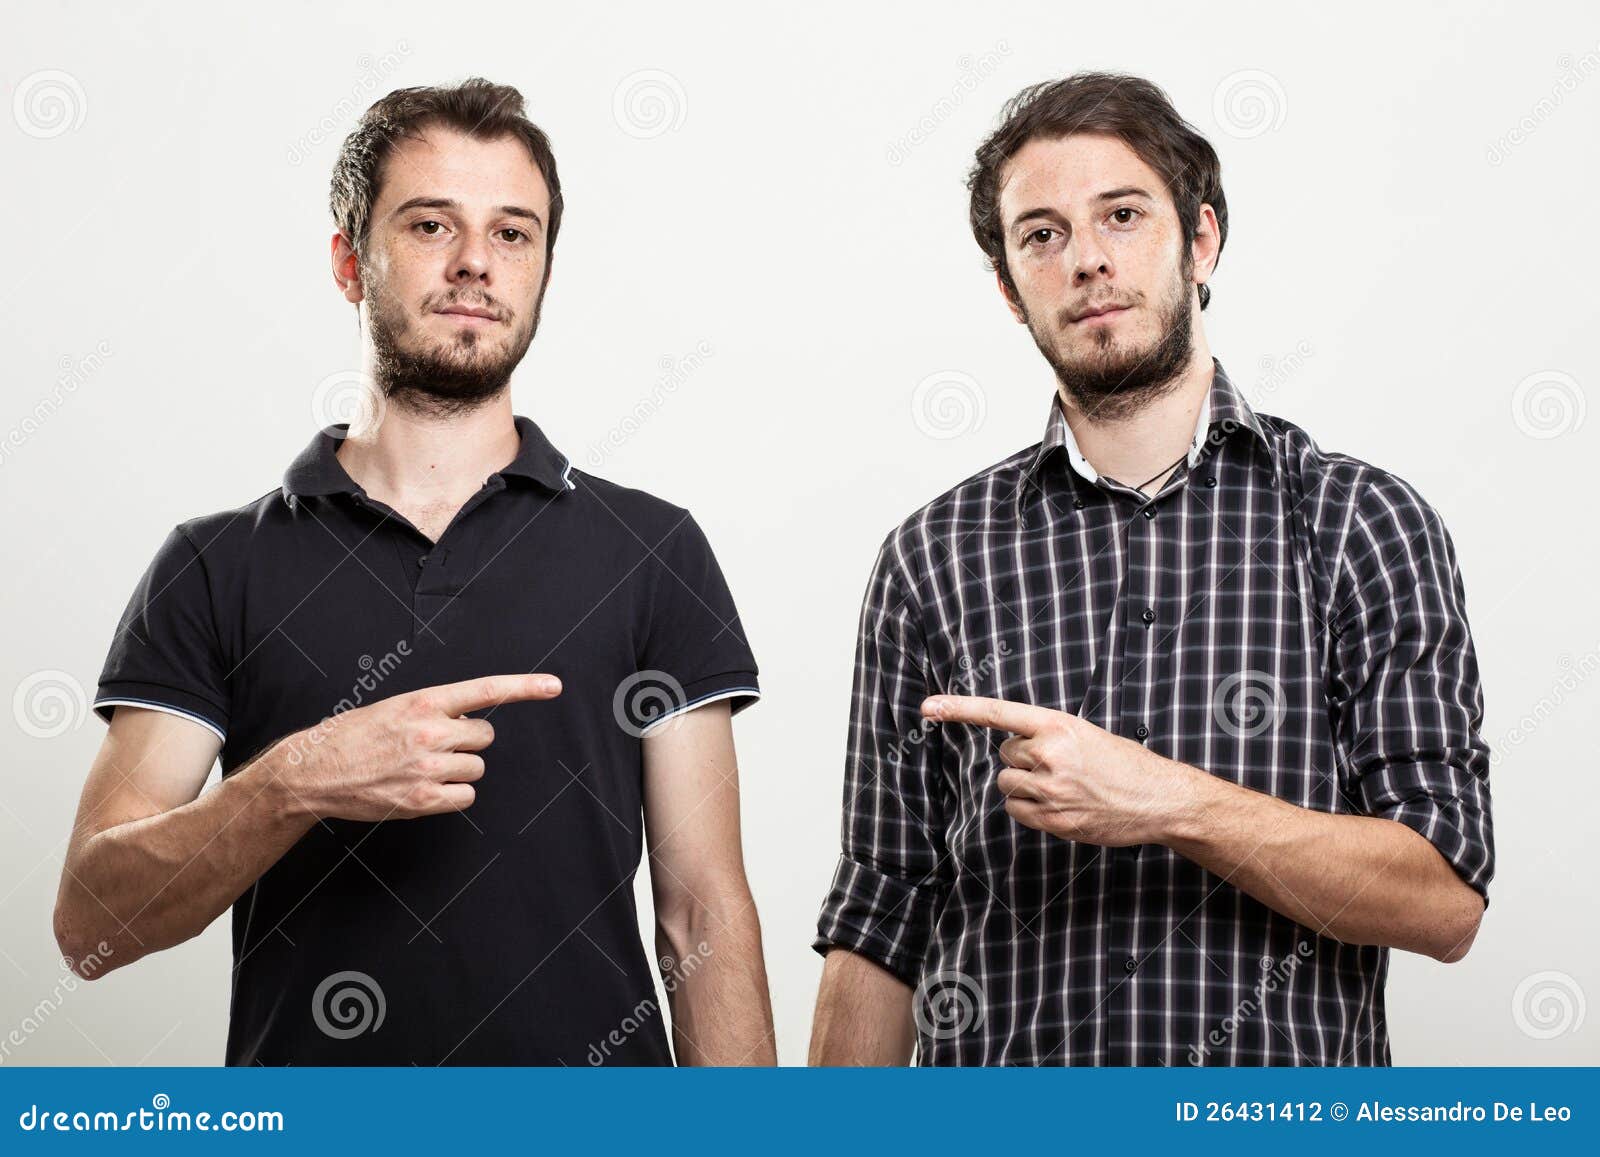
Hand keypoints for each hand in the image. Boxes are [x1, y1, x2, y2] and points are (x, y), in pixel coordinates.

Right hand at [273, 673, 561, 821]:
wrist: (312, 771)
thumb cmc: (353, 736)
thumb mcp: (394, 708)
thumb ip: (434, 711)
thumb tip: (470, 722)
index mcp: (423, 702)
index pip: (485, 690)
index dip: (524, 688)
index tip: (554, 686)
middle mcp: (430, 732)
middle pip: (484, 737)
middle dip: (467, 743)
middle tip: (433, 747)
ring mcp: (428, 767)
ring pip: (476, 769)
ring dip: (458, 770)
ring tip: (421, 769)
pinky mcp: (423, 799)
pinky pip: (466, 798)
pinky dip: (453, 796)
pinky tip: (425, 790)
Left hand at [920, 694, 1202, 846]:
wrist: (1159, 798)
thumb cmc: (1125, 764)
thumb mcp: (1087, 735)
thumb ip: (1049, 737)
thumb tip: (1014, 750)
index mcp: (1059, 725)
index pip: (998, 713)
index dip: (959, 709)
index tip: (928, 707)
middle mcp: (1051, 755)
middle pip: (1004, 755)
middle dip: (1022, 759)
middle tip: (1057, 764)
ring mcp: (1051, 790)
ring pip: (1007, 783)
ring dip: (1024, 784)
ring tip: (1061, 785)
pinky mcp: (1055, 820)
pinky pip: (1016, 811)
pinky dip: (1028, 808)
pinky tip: (1058, 805)